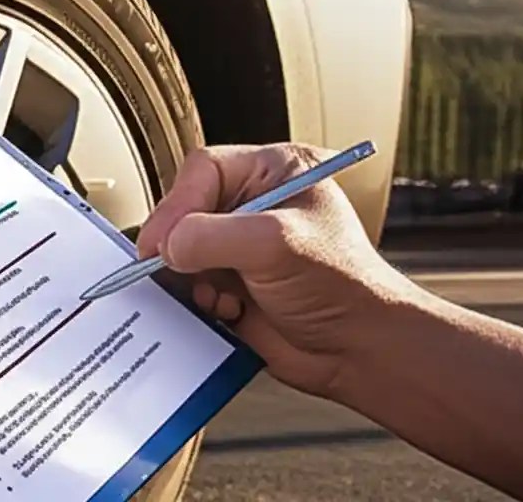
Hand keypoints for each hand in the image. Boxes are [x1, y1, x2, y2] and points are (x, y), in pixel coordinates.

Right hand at [137, 143, 418, 398]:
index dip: (178, 203)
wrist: (361, 351)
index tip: (162, 241)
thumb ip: (212, 237)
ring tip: (213, 293)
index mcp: (275, 172)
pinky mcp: (233, 283)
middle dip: (179, 243)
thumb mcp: (276, 246)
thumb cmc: (344, 287)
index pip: (204, 171)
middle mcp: (256, 204)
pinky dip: (197, 299)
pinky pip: (190, 284)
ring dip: (187, 275)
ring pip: (183, 250)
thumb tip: (167, 244)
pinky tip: (226, 309)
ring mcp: (242, 246)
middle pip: (187, 209)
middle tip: (172, 267)